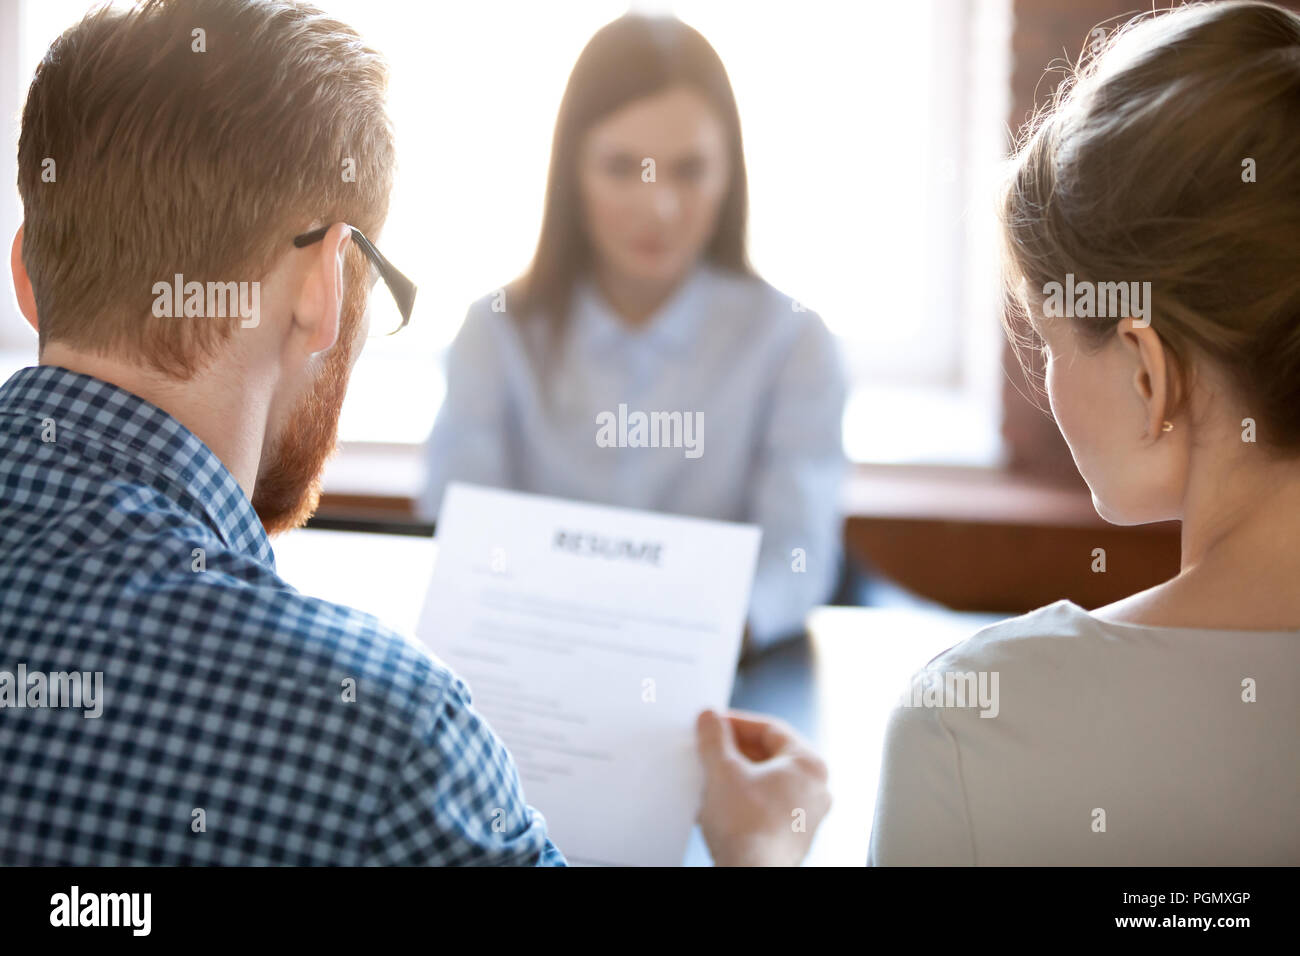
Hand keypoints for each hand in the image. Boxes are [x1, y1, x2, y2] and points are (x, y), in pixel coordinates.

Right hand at [695, 708, 830, 865]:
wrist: (750, 875)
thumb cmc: (747, 827)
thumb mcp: (722, 771)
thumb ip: (714, 738)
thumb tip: (710, 719)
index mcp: (809, 764)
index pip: (770, 729)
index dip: (737, 723)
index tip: (714, 723)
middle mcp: (815, 789)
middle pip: (770, 755)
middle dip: (734, 751)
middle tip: (709, 748)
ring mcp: (806, 816)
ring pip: (766, 782)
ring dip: (736, 775)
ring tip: (709, 776)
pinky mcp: (792, 837)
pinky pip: (766, 805)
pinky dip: (743, 799)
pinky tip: (718, 803)